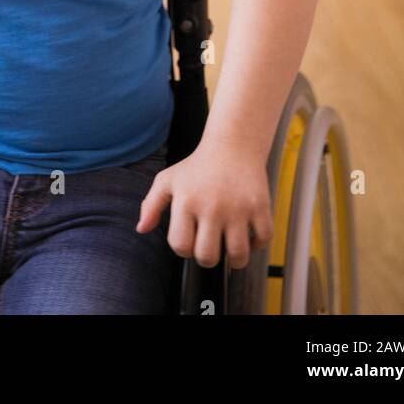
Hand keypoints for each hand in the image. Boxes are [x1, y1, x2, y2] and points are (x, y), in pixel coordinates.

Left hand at [135, 141, 272, 269]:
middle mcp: (212, 206)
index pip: (180, 246)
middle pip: (208, 257)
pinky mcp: (260, 206)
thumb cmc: (196, 167)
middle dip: (208, 257)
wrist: (232, 145)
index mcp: (186, 201)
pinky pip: (263, 240)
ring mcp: (238, 207)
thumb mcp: (167, 180)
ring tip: (231, 247)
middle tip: (211, 245)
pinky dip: (258, 245)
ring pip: (238, 255)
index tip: (191, 238)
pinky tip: (249, 236)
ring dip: (235, 259)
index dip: (184, 249)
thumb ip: (151, 205)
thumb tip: (141, 229)